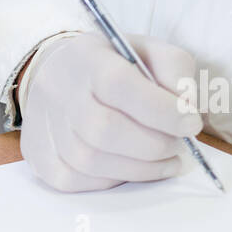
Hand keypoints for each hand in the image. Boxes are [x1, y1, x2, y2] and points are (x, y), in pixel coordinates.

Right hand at [18, 32, 201, 190]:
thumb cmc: (109, 66)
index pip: (120, 86)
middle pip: (105, 130)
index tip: (191, 123)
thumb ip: (174, 70)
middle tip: (177, 145)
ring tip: (163, 160)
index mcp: (88, 61)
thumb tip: (185, 109)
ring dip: (140, 169)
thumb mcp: (146, 50)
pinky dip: (113, 179)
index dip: (161, 110)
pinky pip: (79, 181)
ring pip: (93, 162)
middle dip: (154, 145)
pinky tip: (130, 167)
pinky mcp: (40, 160)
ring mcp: (45, 131)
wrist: (53, 77)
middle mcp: (59, 95)